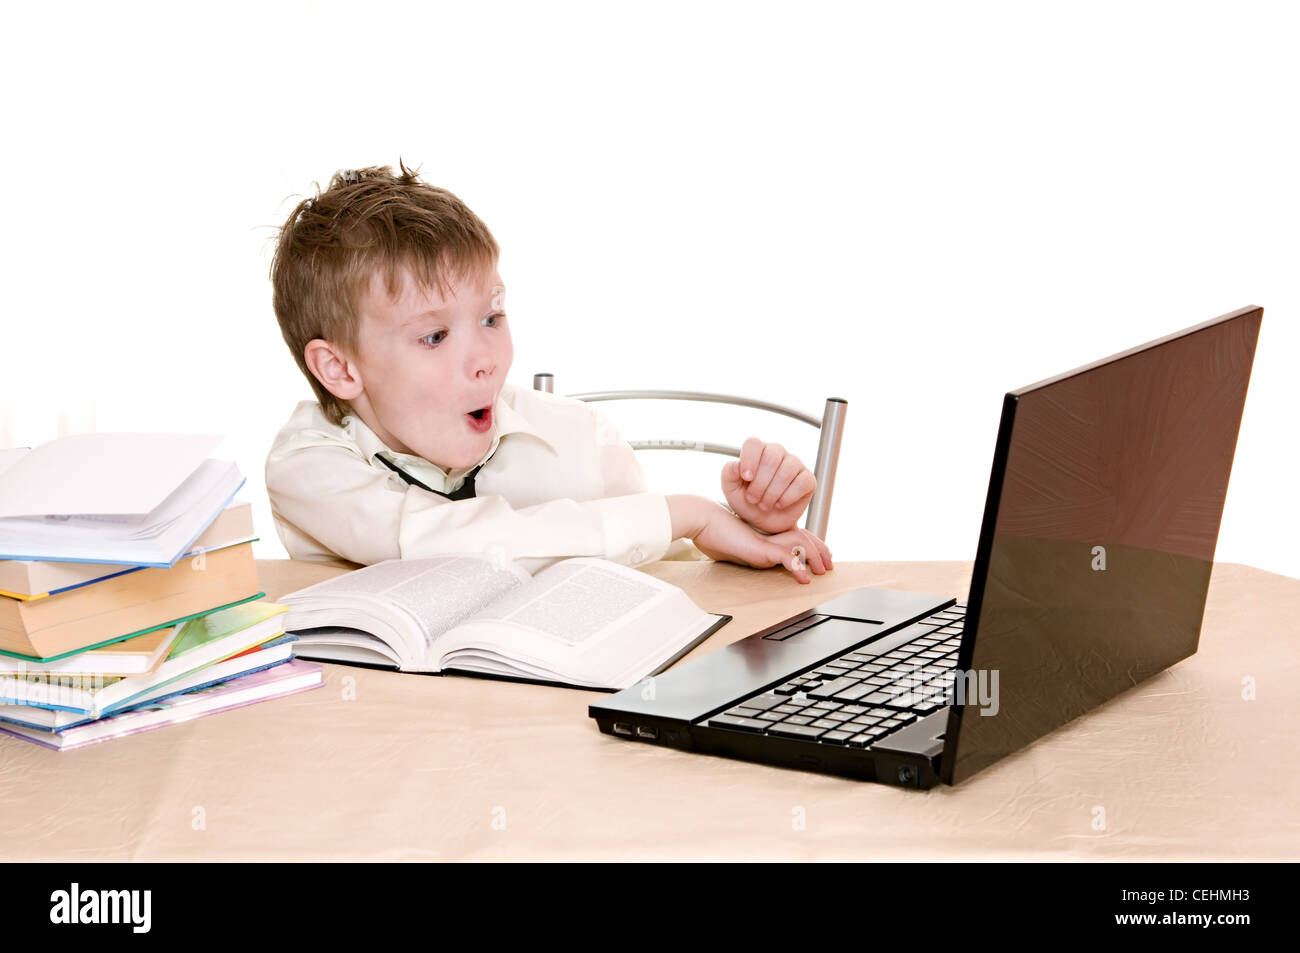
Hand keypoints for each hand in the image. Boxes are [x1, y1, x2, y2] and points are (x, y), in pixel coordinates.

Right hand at [691, 503, 832, 584]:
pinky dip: (797, 568)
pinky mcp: (762, 548)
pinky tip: (804, 579)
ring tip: (821, 572)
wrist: (701, 519)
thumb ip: (744, 550)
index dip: (810, 544)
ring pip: (801, 544)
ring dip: (814, 558)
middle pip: (803, 538)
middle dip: (819, 551)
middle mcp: (769, 535)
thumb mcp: (733, 545)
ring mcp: (767, 541)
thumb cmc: (711, 532)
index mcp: (765, 534)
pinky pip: (786, 558)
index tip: (822, 554)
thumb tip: (749, 556)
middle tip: (829, 564)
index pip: (795, 536)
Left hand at [722, 439, 815, 534]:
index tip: (746, 478)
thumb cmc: (747, 502)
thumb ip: (729, 473)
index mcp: (757, 451)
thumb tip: (738, 464)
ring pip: (786, 472)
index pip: (754, 443)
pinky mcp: (808, 479)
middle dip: (760, 484)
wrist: (764, 523)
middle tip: (753, 499)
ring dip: (772, 493)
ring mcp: (795, 464)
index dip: (749, 460)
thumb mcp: (731, 489)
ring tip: (764, 504)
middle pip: (771, 459)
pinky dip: (787, 497)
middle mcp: (777, 453)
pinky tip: (779, 504)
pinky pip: (801, 483)